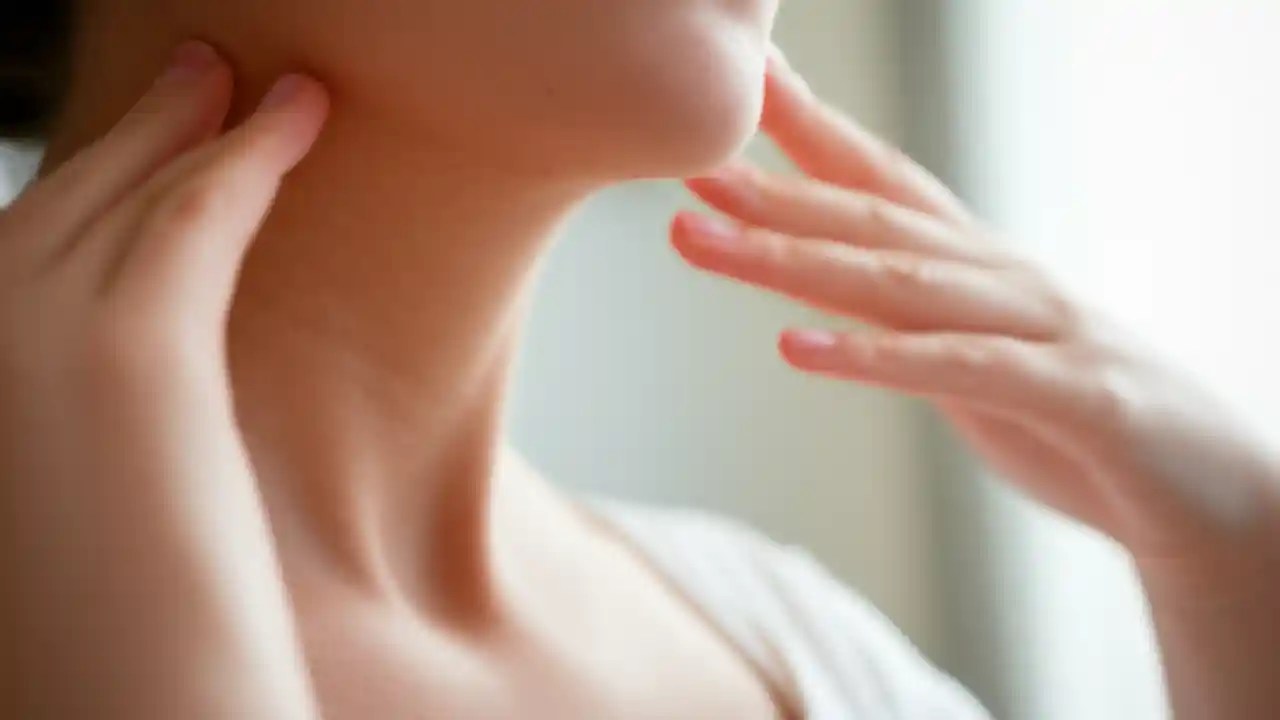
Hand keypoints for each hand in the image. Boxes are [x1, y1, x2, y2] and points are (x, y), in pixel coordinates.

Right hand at [0, 42, 326, 717]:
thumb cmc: (108, 666)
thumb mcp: (62, 526)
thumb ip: (64, 443)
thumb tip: (110, 411)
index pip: (11, 261)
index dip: (79, 194)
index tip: (133, 155)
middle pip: (55, 209)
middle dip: (128, 136)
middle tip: (192, 81)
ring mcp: (26, 347)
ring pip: (119, 198)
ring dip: (189, 123)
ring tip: (247, 79)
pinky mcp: (127, 360)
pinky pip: (194, 221)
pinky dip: (246, 157)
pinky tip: (296, 119)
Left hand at [672, 50, 1279, 570]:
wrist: (1210, 492)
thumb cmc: (1076, 421)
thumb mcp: (974, 358)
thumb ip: (905, 315)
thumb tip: (817, 290)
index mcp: (980, 265)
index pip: (886, 183)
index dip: (811, 133)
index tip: (741, 90)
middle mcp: (1006, 278)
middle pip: (875, 220)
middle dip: (774, 192)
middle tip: (687, 166)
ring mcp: (1043, 329)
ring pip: (902, 281)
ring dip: (795, 258)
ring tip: (705, 239)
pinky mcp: (1076, 396)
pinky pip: (964, 369)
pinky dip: (878, 357)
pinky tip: (798, 347)